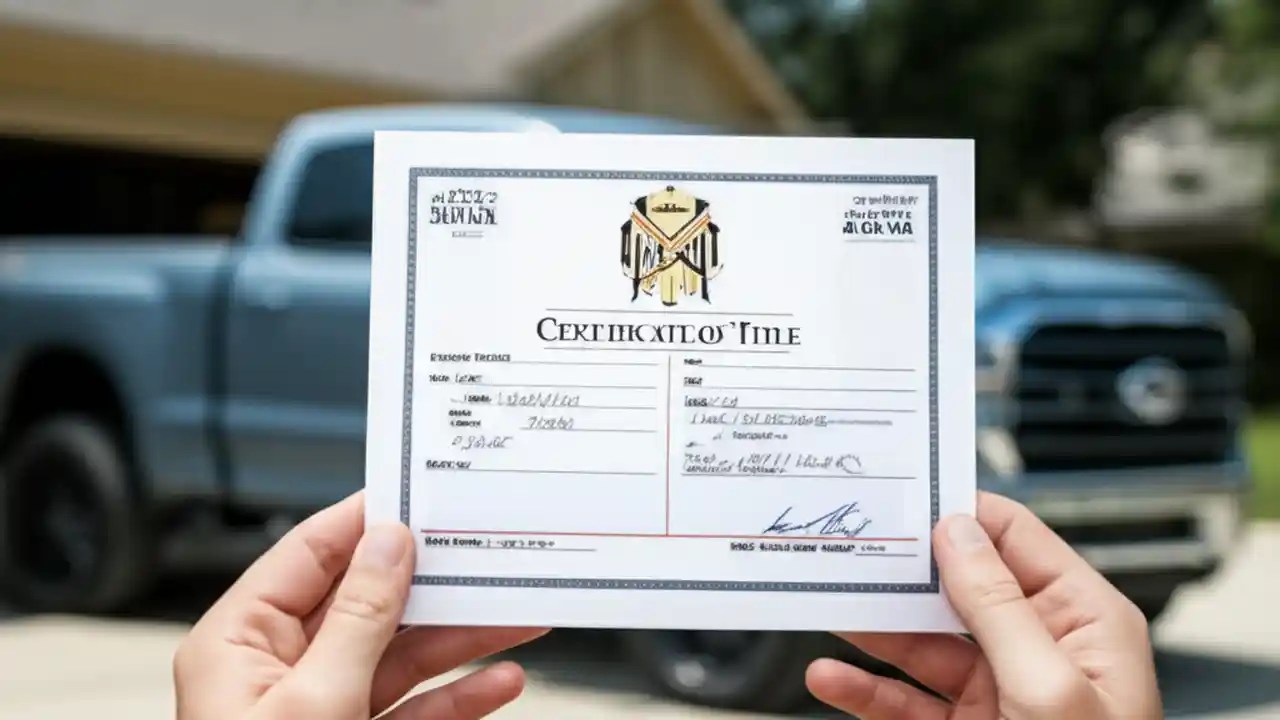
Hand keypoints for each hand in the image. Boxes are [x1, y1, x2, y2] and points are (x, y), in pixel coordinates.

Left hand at [174, 492, 546, 718]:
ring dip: (461, 644)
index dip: (367, 522)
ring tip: (518, 622)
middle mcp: (277, 671)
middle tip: (490, 561)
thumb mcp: (313, 702)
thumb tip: (388, 546)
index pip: (309, 555)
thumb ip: (358, 620)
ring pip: (400, 659)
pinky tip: (498, 685)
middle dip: (435, 590)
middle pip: (368, 607)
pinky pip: (411, 712)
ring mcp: (318, 712)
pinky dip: (457, 700)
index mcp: (239, 643)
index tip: (422, 495)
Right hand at [807, 491, 1160, 718]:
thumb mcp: (1048, 686)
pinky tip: (832, 677)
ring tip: (827, 607)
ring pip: (922, 644)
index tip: (902, 500)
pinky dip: (865, 689)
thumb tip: (958, 534)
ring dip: (872, 629)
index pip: (1014, 539)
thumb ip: (998, 606)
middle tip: (848, 552)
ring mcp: (1001, 691)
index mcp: (1083, 619)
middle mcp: (1041, 647)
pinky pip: (906, 700)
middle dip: (902, 574)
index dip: (957, 514)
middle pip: (957, 588)